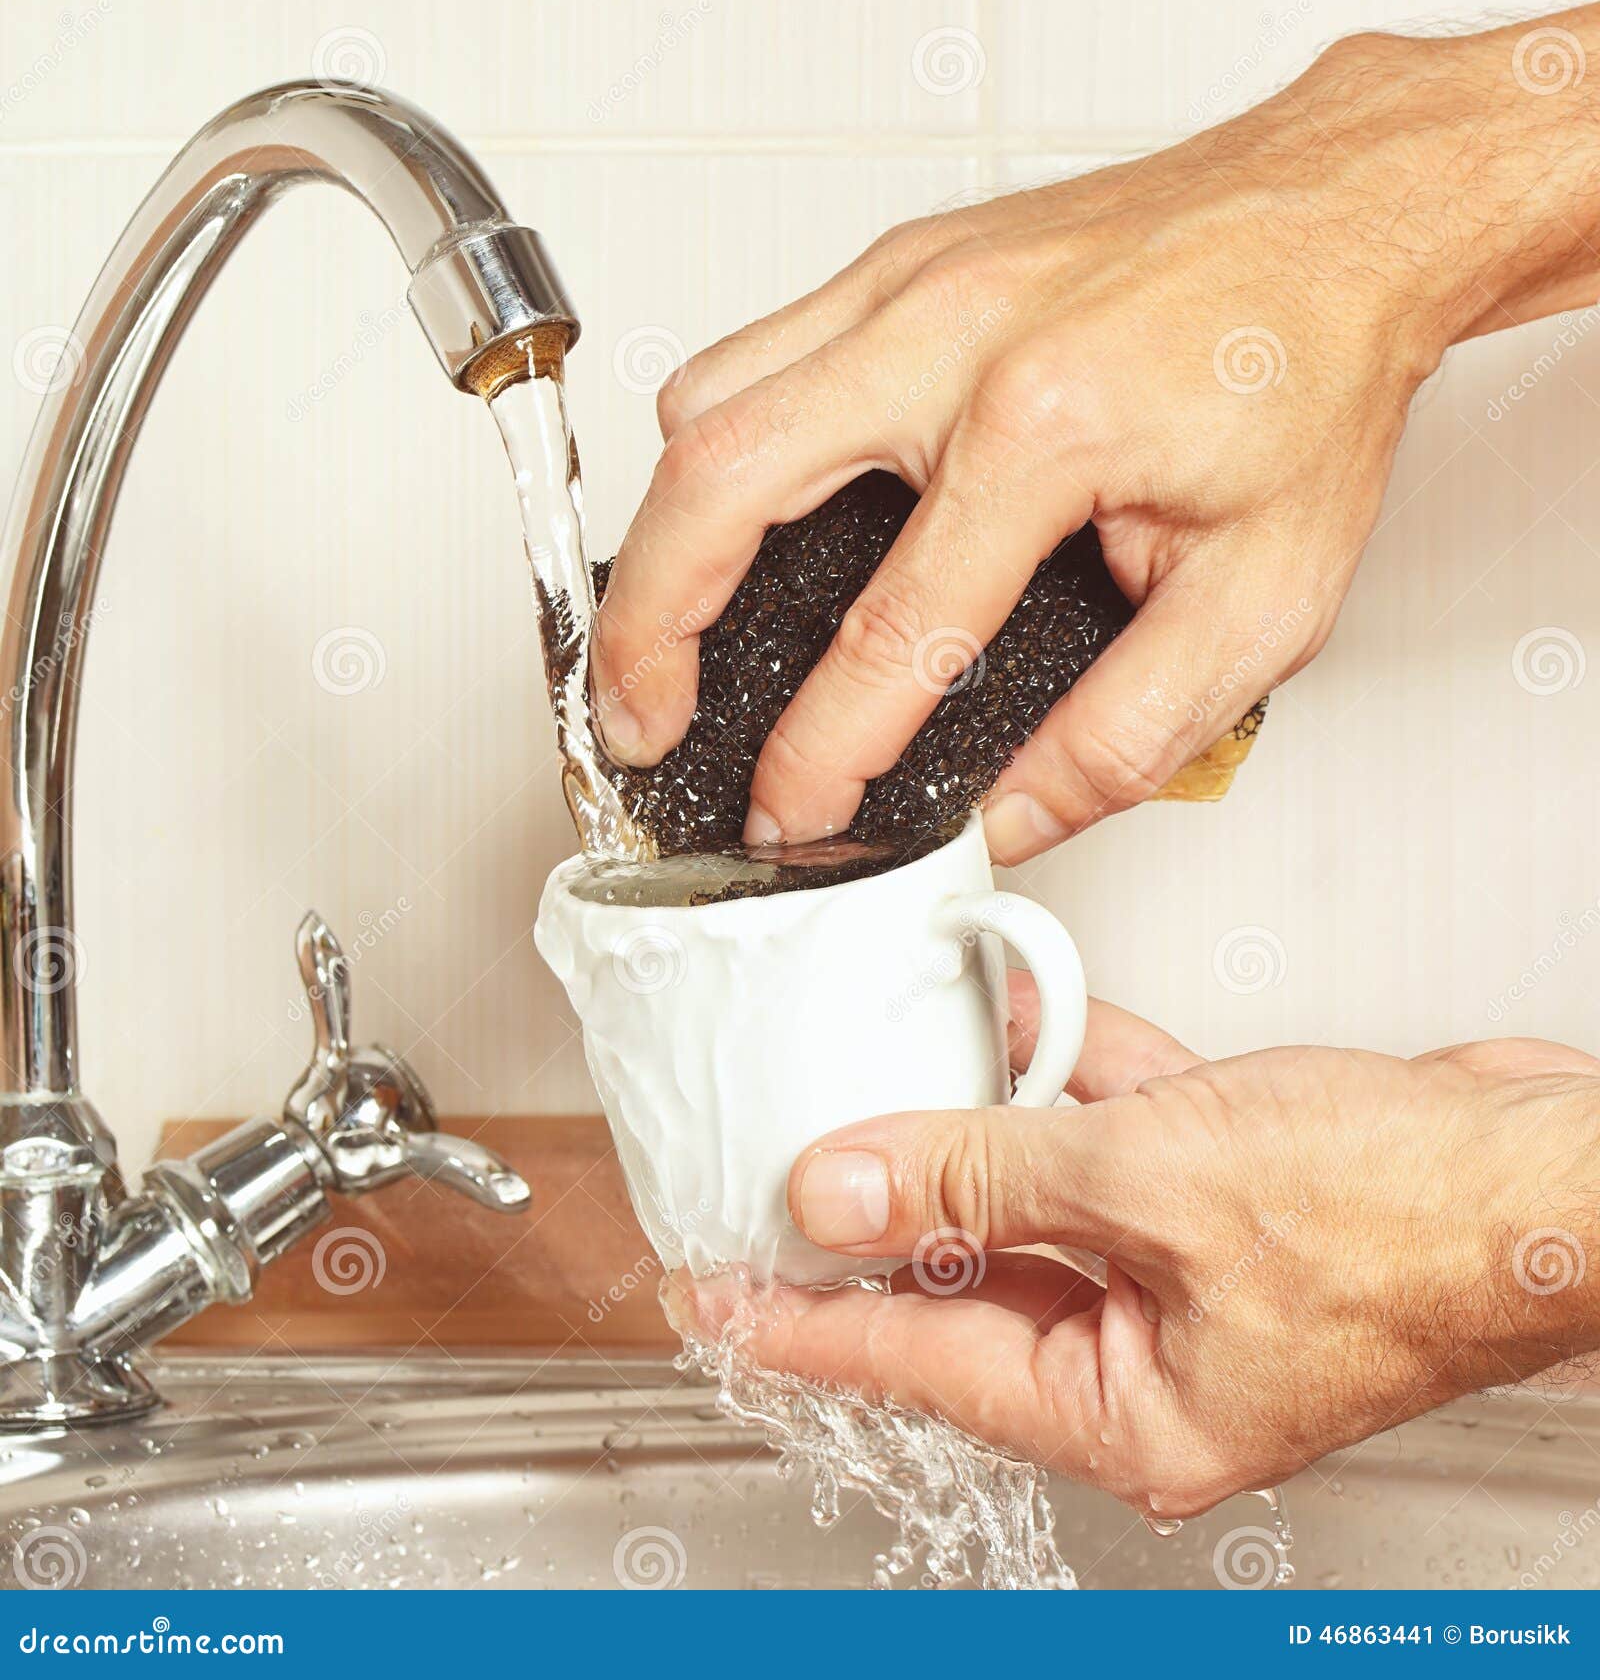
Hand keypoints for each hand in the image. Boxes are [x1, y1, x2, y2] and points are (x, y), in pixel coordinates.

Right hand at [594, 16, 1599, 860]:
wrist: (1338, 217)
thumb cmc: (1307, 373)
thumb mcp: (1266, 595)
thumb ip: (1129, 730)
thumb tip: (1012, 817)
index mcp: (1049, 426)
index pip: (890, 632)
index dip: (823, 752)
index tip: (797, 813)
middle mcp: (954, 335)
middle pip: (720, 484)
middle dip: (648, 630)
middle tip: (639, 722)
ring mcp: (910, 282)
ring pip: (706, 406)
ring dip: (666, 536)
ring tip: (664, 636)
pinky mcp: (898, 264)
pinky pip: (750, 356)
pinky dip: (713, 452)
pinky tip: (734, 517)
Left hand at [680, 979, 1599, 1515]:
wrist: (1560, 1167)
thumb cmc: (1407, 1218)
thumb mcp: (1146, 1186)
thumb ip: (978, 1183)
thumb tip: (844, 1189)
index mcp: (1128, 1410)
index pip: (914, 1361)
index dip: (799, 1321)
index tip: (712, 1299)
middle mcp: (1151, 1356)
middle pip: (966, 1278)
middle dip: (876, 1209)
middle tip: (771, 1175)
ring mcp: (1190, 1274)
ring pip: (1039, 1198)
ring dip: (975, 1124)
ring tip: (881, 1072)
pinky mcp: (1228, 1199)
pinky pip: (1114, 1142)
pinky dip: (1071, 1081)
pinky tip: (1020, 1018)